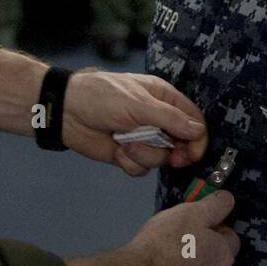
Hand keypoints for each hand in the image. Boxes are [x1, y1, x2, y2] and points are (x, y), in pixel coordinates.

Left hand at [62, 69, 207, 173]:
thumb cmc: (102, 97)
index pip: (193, 119)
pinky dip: (130, 162)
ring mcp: (143, 138)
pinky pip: (141, 168)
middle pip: (181, 143)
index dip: (197, 137)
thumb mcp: (138, 104)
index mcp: (163, 98)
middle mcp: (156, 119)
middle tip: (172, 158)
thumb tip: (198, 131)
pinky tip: (117, 151)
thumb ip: (170, 118)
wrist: (67, 112)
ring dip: (145, 155)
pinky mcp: (128, 154)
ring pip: (161, 158)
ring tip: (127, 144)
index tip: (194, 153)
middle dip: (175, 153)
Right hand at [123, 191, 239, 265]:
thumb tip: (227, 199)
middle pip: (214, 260)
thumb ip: (215, 205)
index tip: (195, 222)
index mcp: (223, 257)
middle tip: (177, 238)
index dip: (213, 226)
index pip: (230, 237)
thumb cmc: (165, 243)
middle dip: (201, 249)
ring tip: (164, 257)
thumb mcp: (192, 212)